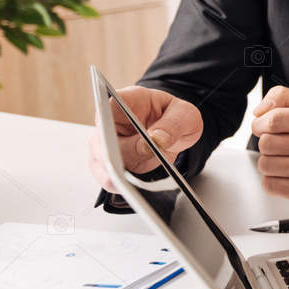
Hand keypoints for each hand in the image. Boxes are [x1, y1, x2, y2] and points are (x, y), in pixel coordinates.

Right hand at [88, 86, 203, 188]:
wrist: (173, 129)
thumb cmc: (173, 115)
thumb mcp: (185, 114)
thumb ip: (173, 124)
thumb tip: (157, 140)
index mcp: (126, 101)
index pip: (108, 109)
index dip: (114, 126)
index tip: (131, 140)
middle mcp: (108, 122)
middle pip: (103, 144)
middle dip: (124, 157)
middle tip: (145, 161)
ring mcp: (103, 145)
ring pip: (103, 166)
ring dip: (123, 176)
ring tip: (143, 179)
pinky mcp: (106, 166)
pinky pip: (110, 181)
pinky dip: (125, 186)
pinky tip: (138, 187)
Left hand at [249, 86, 288, 205]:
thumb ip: (281, 96)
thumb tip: (259, 112)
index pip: (275, 120)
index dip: (260, 123)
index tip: (263, 127)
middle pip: (267, 144)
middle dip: (265, 143)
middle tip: (277, 144)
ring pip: (265, 165)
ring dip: (267, 162)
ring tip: (282, 159)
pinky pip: (270, 185)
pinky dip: (271, 180)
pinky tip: (285, 174)